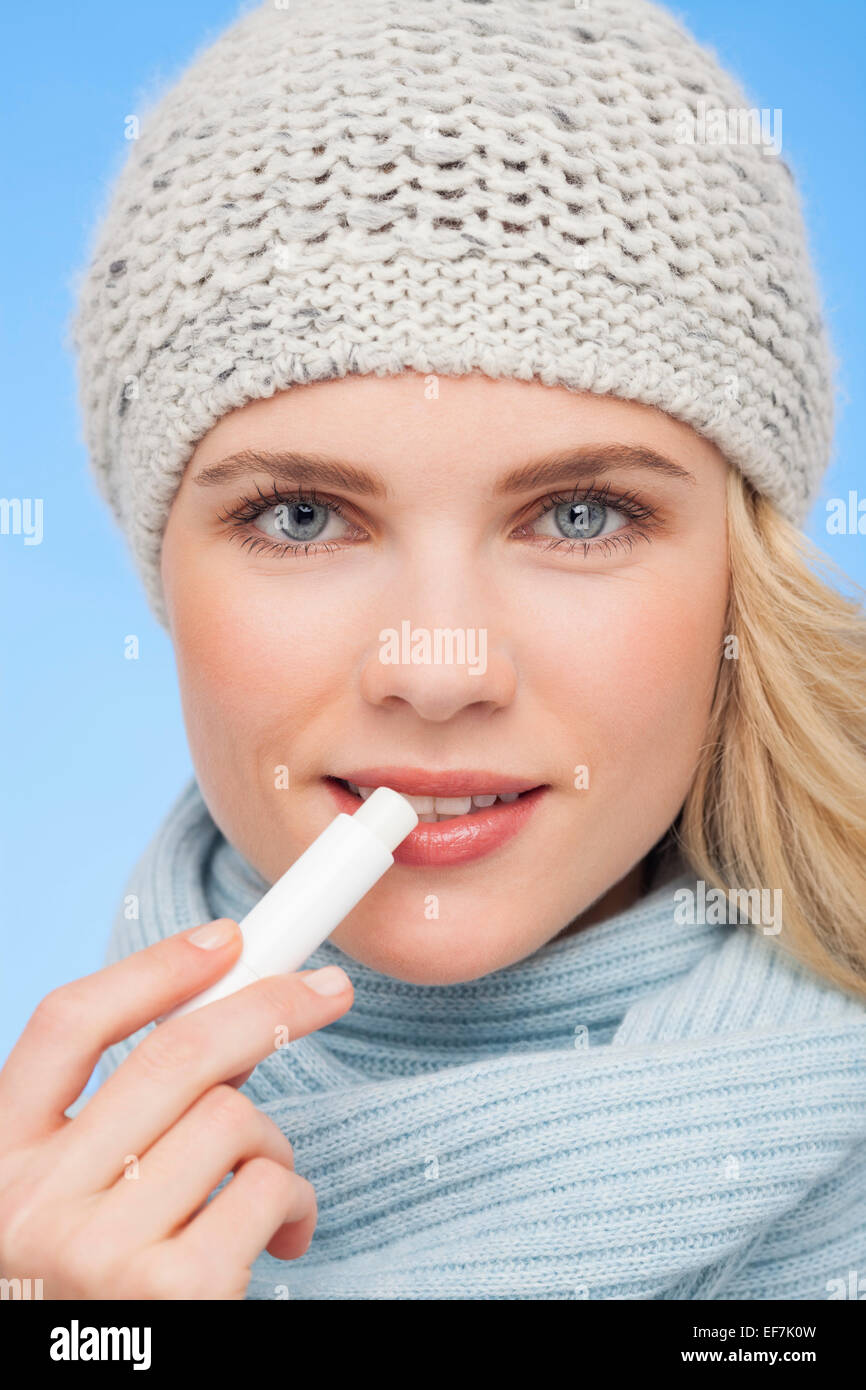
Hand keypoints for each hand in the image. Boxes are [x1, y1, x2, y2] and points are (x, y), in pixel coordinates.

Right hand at [0, 919, 352, 1298]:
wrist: (106, 1386)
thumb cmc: (91, 1302)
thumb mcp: (69, 1206)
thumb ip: (112, 1128)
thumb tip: (223, 1024)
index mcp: (0, 1165)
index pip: (66, 1023)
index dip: (151, 967)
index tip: (224, 937)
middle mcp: (35, 1202)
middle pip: (174, 1054)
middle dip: (265, 1004)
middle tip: (322, 991)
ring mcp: (98, 1251)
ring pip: (234, 1120)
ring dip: (276, 1143)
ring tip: (268, 1189)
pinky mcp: (171, 1295)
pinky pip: (268, 1189)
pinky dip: (296, 1201)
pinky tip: (280, 1238)